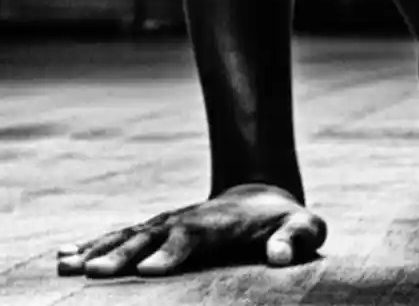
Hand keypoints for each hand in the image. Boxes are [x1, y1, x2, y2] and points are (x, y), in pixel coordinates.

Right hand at [56, 183, 326, 277]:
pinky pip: (120, 237)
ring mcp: (167, 224)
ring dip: (98, 250)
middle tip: (96, 273)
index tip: (151, 271)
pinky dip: (91, 245)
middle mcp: (186, 221)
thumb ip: (296, 239)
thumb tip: (282, 258)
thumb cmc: (287, 220)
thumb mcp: (305, 227)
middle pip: (152, 238)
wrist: (264, 195)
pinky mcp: (154, 232)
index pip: (193, 237)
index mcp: (220, 224)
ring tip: (66, 267)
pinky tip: (63, 258)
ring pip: (128, 236)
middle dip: (124, 255)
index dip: (173, 253)